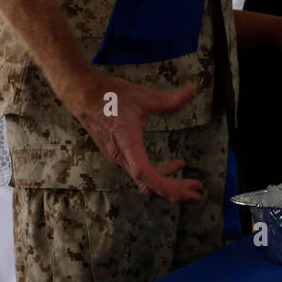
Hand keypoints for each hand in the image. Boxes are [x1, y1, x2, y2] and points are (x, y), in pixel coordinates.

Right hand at [68, 71, 203, 202]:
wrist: (83, 96)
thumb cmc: (111, 95)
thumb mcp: (143, 96)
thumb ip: (170, 99)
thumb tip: (193, 89)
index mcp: (127, 142)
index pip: (144, 173)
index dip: (163, 186)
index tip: (183, 193)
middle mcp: (121, 156)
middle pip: (149, 185)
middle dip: (174, 192)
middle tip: (198, 193)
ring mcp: (119, 158)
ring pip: (146, 182)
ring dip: (169, 185)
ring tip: (191, 184)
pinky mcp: (120, 156)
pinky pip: (142, 174)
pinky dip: (160, 175)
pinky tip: (176, 165)